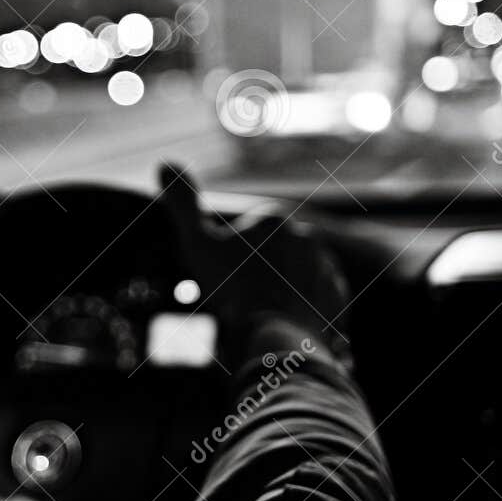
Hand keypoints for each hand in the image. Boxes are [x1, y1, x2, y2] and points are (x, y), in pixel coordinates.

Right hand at [157, 162, 350, 356]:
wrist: (276, 338)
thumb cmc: (234, 289)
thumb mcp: (198, 242)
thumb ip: (183, 202)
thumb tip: (164, 163)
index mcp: (276, 219)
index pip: (247, 237)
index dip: (230, 260)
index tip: (227, 280)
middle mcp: (308, 236)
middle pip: (272, 257)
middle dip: (258, 274)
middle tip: (243, 302)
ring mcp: (326, 268)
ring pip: (295, 278)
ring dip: (281, 292)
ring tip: (263, 317)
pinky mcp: (338, 299)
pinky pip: (316, 302)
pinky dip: (302, 311)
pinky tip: (285, 324)